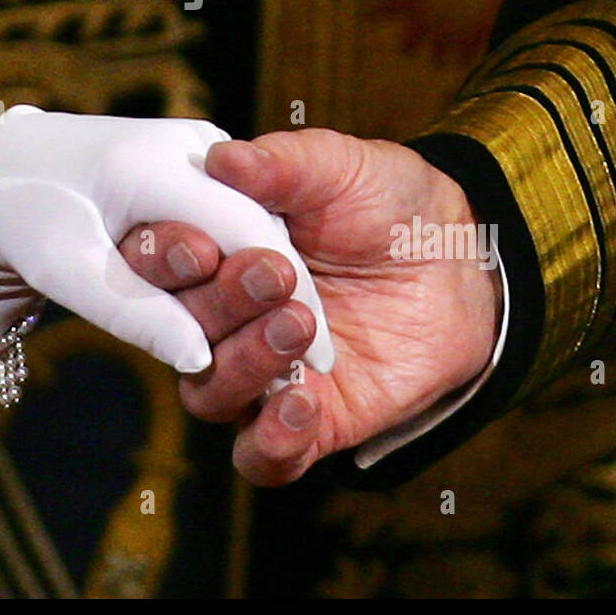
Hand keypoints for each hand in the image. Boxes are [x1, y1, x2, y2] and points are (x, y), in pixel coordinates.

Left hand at [0, 107, 333, 433]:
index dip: (294, 298)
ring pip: (254, 215)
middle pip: (262, 222)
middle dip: (297, 293)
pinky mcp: (192, 157)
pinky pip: (235, 209)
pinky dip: (251, 257)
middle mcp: (188, 143)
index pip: (249, 233)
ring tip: (300, 344)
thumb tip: (199, 361)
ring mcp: (195, 146)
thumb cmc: (19, 216)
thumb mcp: (63, 268)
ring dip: (278, 276)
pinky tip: (264, 306)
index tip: (321, 362)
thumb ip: (131, 312)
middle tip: (321, 363)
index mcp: (156, 162)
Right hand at [120, 128, 500, 484]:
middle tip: (276, 273)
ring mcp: (262, 372)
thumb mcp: (340, 166)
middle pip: (178, 328)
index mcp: (214, 247)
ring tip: (300, 323)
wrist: (462, 260)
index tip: (201, 244)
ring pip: (210, 392)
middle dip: (219, 302)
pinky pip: (263, 456)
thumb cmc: (387, 201)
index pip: (152, 261)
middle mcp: (222, 315)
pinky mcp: (310, 421)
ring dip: (245, 361)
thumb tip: (220, 158)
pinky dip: (272, 439)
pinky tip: (304, 399)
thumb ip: (282, 163)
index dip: (161, 258)